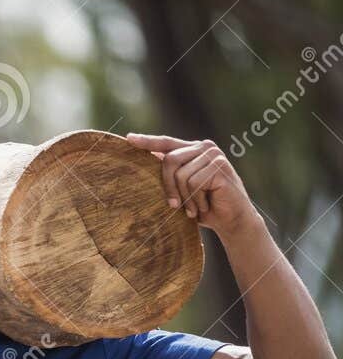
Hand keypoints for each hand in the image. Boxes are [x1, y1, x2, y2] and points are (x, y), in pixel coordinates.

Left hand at [125, 133, 258, 237]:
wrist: (230, 219)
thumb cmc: (203, 207)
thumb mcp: (181, 191)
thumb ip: (169, 175)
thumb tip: (149, 158)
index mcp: (192, 150)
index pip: (167, 143)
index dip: (148, 141)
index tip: (128, 138)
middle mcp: (203, 147)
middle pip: (169, 160)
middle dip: (167, 187)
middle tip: (174, 205)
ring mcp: (213, 154)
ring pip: (181, 175)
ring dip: (185, 197)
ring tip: (194, 207)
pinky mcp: (220, 165)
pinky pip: (194, 183)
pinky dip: (195, 200)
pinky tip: (205, 205)